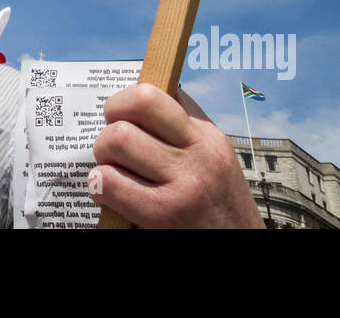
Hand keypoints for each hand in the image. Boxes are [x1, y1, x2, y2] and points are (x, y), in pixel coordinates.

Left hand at [89, 83, 264, 227]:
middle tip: (113, 147)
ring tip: (111, 170)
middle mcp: (199, 153)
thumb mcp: (214, 160)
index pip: (154, 94)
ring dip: (103, 157)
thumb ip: (183, 131)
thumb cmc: (218, 206)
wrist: (240, 245)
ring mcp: (183, 183)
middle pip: (133, 108)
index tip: (122, 117)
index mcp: (207, 136)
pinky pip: (110, 182)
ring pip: (116, 140)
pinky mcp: (164, 213)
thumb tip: (140, 101)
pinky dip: (99, 186)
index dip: (125, 100)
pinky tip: (107, 193)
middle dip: (110, 125)